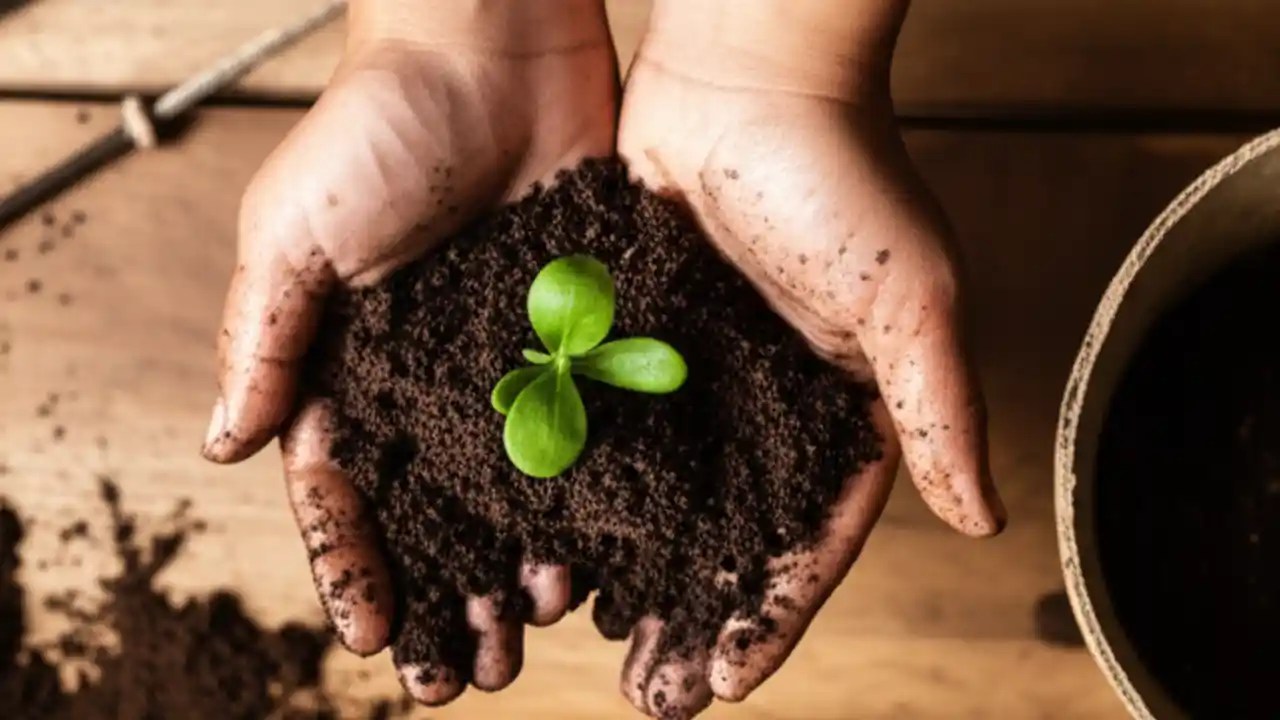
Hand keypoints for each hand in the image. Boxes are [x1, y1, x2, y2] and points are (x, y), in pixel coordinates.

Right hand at [201, 0, 617, 703]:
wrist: (495, 43)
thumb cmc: (378, 122)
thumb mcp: (296, 231)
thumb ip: (265, 338)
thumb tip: (222, 445)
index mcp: (350, 361)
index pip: (344, 490)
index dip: (354, 566)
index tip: (378, 637)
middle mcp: (429, 376)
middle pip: (433, 510)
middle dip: (447, 592)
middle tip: (471, 673)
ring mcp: (506, 361)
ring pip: (513, 488)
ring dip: (517, 561)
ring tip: (535, 627)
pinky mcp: (575, 334)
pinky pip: (582, 432)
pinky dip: (586, 495)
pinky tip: (599, 550)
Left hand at [614, 0, 1005, 715]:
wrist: (747, 71)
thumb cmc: (844, 171)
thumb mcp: (911, 295)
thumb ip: (942, 408)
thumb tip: (985, 519)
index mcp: (837, 408)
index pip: (810, 537)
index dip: (772, 612)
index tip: (725, 679)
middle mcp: (761, 405)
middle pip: (723, 537)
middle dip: (687, 616)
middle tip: (646, 695)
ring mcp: (688, 376)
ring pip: (652, 498)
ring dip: (624, 570)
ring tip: (584, 639)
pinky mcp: (624, 338)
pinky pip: (598, 429)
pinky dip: (575, 488)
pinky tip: (543, 540)